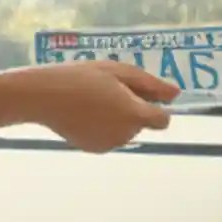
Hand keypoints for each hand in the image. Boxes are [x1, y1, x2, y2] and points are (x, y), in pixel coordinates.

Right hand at [0, 61, 180, 152]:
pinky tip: (86, 112)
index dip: (156, 107)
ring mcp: (109, 144)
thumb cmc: (83, 77)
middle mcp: (126, 135)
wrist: (45, 96)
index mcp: (135, 115)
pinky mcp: (94, 149)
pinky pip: (109, 137)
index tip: (142, 94)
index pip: (163, 120)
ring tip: (95, 98)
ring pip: (125, 130)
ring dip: (118, 118)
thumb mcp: (119, 72)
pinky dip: (104, 126)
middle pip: (142, 123)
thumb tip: (176, 95)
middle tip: (109, 89)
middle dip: (133, 108)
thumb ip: (151, 85)